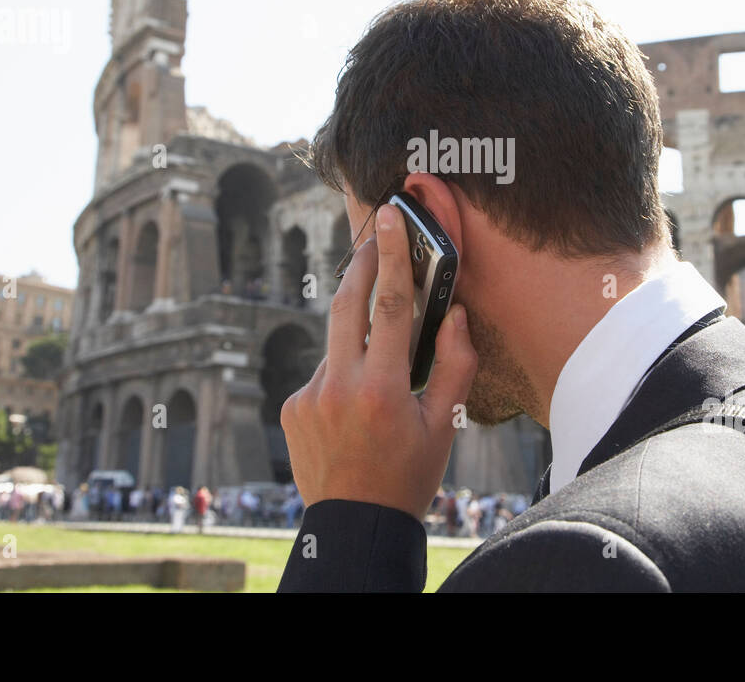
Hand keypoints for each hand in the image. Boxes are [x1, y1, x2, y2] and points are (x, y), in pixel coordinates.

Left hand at [280, 203, 478, 519]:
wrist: (355, 526)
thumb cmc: (409, 476)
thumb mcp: (445, 426)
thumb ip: (454, 364)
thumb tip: (453, 312)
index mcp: (382, 390)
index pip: (388, 307)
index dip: (391, 256)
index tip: (388, 217)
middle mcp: (338, 387)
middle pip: (344, 304)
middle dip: (359, 265)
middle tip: (373, 235)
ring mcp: (308, 396)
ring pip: (337, 344)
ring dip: (358, 343)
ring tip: (379, 386)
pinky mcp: (290, 407)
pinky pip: (322, 373)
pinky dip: (342, 375)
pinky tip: (354, 413)